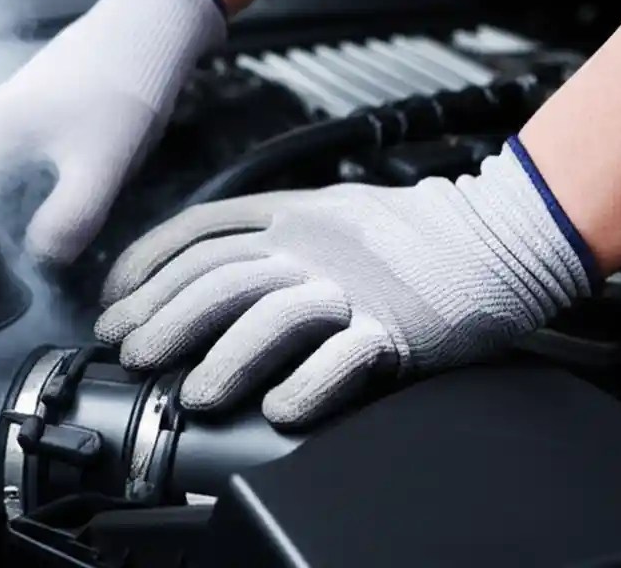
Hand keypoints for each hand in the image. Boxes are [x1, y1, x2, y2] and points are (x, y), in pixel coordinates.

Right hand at [0, 0, 225, 262]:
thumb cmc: (118, 96)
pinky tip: (62, 203)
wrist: (149, 28)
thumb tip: (38, 262)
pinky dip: (33, 189)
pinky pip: (19, 164)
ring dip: (14, 211)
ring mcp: (9, 115)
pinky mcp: (37, 111)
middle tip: (17, 267)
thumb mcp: (97, 168)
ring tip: (42, 242)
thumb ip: (66, 221)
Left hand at [96, 140, 594, 426]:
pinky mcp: (399, 325)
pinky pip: (346, 356)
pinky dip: (309, 384)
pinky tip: (278, 410)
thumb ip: (262, 232)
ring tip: (193, 394)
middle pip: (222, 275)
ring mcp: (355, 283)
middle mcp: (313, 243)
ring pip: (274, 315)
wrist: (505, 232)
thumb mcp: (324, 210)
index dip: (145, 264)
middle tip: (133, 353)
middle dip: (166, 318)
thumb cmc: (409, 231)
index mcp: (290, 212)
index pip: (198, 230)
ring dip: (224, 358)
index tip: (116, 302)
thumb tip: (186, 270)